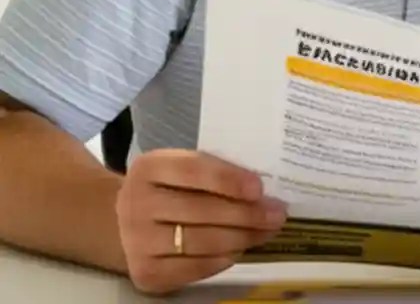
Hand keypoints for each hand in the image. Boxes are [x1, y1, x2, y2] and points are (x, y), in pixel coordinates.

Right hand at [115, 149, 287, 293]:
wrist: (121, 224)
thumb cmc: (168, 190)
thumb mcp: (180, 169)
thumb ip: (215, 172)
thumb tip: (264, 192)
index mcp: (149, 168)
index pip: (192, 170)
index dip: (228, 179)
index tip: (259, 188)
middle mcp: (136, 203)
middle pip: (201, 209)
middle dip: (247, 214)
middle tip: (277, 214)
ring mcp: (137, 240)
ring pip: (201, 242)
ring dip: (241, 238)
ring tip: (266, 232)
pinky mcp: (145, 272)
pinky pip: (194, 268)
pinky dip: (222, 260)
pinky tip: (238, 250)